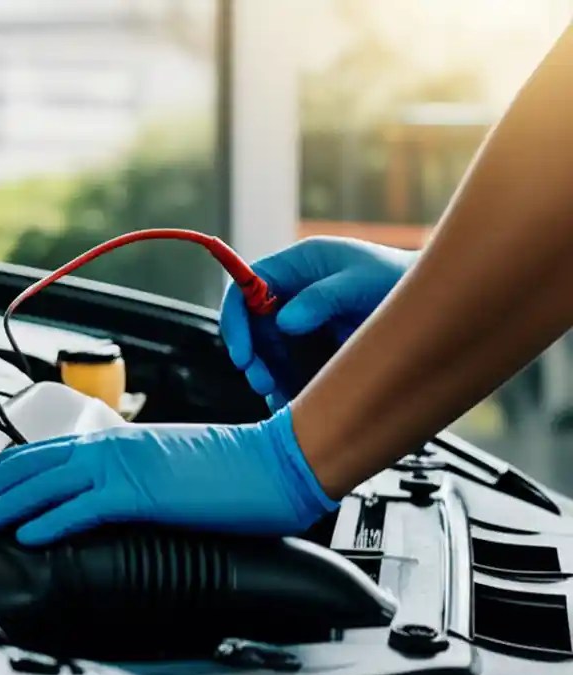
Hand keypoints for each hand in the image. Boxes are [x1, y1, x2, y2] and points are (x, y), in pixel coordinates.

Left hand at [0, 408, 335, 545]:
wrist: (278, 460)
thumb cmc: (227, 471)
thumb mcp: (160, 473)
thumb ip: (119, 483)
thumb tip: (88, 505)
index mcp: (110, 442)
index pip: (33, 456)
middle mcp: (107, 447)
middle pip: (22, 466)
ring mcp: (122, 467)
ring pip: (40, 483)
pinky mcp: (142, 491)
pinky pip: (84, 506)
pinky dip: (49, 520)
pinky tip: (23, 535)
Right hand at [220, 236, 415, 407]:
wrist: (440, 303)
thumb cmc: (401, 280)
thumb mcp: (362, 281)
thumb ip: (322, 297)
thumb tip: (284, 321)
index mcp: (297, 266)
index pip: (246, 289)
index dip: (236, 320)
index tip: (243, 354)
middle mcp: (293, 294)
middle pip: (253, 328)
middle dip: (253, 358)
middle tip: (263, 383)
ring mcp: (304, 322)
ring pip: (269, 354)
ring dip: (269, 377)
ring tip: (283, 401)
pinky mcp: (316, 348)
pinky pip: (291, 370)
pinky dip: (289, 388)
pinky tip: (295, 404)